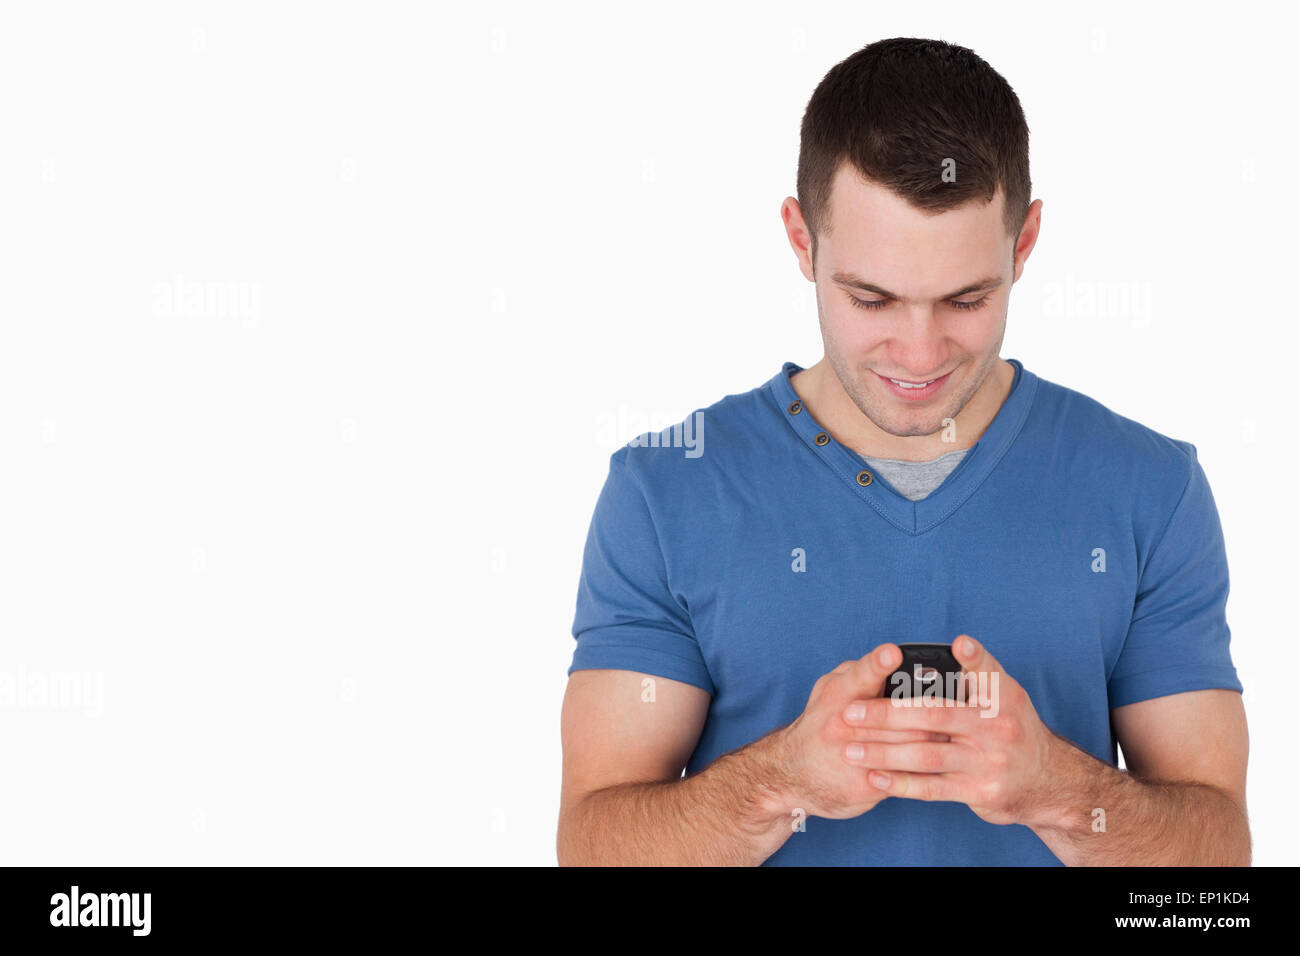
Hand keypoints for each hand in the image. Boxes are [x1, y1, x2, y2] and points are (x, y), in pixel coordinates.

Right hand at [770, 644, 953, 819]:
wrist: (791, 776)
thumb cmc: (819, 725)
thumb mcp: (829, 692)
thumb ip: (858, 674)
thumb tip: (891, 659)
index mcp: (838, 695)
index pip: (862, 676)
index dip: (878, 664)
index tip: (892, 652)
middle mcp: (844, 724)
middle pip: (901, 713)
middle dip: (931, 710)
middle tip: (952, 705)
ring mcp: (856, 756)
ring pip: (912, 743)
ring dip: (938, 737)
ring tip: (951, 732)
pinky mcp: (867, 784)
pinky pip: (907, 775)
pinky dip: (926, 767)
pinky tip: (937, 762)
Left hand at [839, 634, 1061, 826]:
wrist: (1050, 783)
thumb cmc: (1012, 730)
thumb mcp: (1006, 699)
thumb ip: (977, 677)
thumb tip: (949, 649)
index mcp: (1003, 697)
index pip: (988, 673)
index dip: (974, 658)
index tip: (960, 644)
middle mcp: (998, 727)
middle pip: (936, 716)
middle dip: (887, 714)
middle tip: (850, 712)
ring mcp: (989, 761)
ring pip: (927, 754)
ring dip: (883, 752)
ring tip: (850, 749)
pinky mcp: (980, 791)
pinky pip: (933, 787)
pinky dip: (900, 783)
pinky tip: (874, 776)